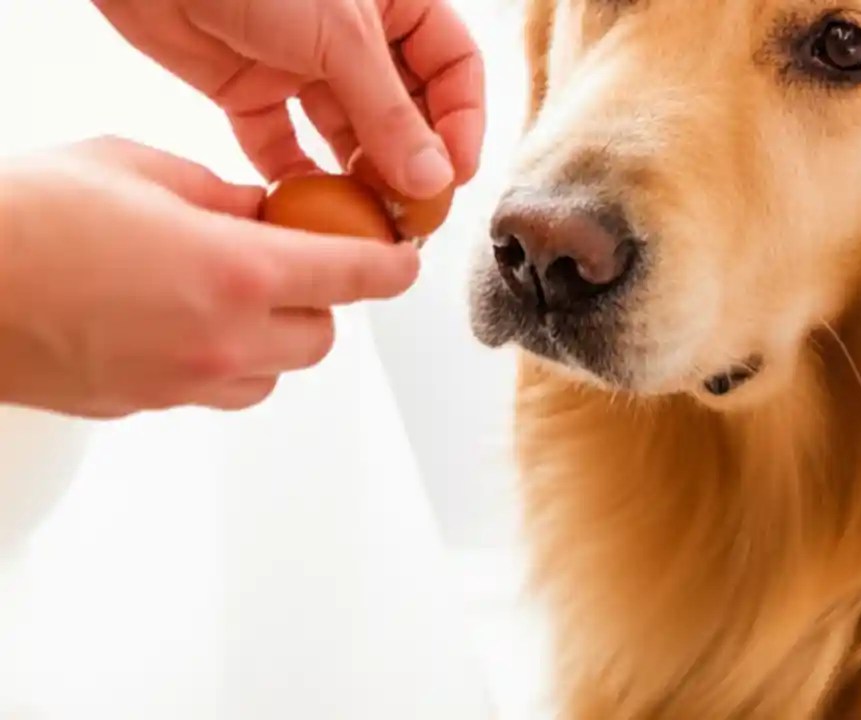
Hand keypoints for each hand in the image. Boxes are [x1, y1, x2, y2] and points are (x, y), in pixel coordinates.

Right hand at [0, 136, 419, 418]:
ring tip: (229, 295)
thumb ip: (223, 198)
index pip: (352, 278)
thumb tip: (267, 214)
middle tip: (287, 263)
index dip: (388, 268)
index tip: (401, 261)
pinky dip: (229, 363)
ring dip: (275, 337)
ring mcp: (187, 382)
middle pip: (322, 337)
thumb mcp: (140, 171)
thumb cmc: (29, 219)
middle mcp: (224, 340)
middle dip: (319, 300)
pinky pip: (222, 390)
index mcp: (235, 272)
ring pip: (277, 374)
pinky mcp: (150, 406)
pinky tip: (186, 324)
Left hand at [92, 0, 483, 199]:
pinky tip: (307, 207)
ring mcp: (301, 62)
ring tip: (367, 218)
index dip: (462, 120)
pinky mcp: (249, 87)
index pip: (453, 65)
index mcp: (394, 0)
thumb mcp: (343, 38)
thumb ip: (390, 115)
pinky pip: (282, 142)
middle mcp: (353, 33)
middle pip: (403, 108)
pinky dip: (294, 175)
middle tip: (413, 212)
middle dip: (411, 160)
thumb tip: (433, 182)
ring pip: (346, 132)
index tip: (454, 174)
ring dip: (359, 176)